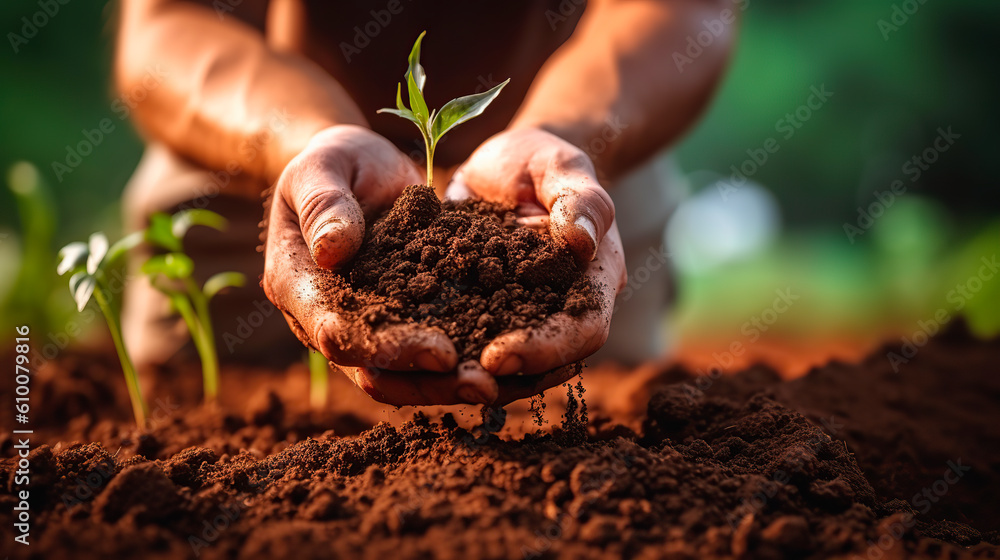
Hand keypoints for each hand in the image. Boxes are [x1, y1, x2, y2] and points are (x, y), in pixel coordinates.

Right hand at [263, 125, 499, 404]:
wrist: (359, 166)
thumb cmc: (334, 160)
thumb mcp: (322, 165)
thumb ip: (324, 202)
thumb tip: (332, 250)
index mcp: (297, 285)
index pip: (336, 331)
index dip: (385, 347)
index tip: (439, 350)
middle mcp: (328, 319)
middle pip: (374, 370)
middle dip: (428, 381)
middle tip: (483, 386)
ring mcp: (367, 327)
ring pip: (404, 376)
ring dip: (450, 385)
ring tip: (501, 387)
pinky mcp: (404, 321)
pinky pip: (430, 353)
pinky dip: (465, 362)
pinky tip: (508, 368)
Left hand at [354, 127, 624, 405]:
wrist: (503, 163)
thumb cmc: (541, 160)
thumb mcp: (560, 165)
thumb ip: (578, 198)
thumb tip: (582, 239)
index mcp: (593, 281)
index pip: (582, 330)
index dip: (545, 349)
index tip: (498, 356)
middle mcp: (559, 311)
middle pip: (543, 364)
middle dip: (501, 379)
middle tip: (456, 383)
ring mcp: (518, 318)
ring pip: (502, 366)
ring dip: (466, 376)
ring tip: (424, 378)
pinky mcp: (479, 314)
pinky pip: (462, 340)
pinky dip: (435, 350)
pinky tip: (398, 354)